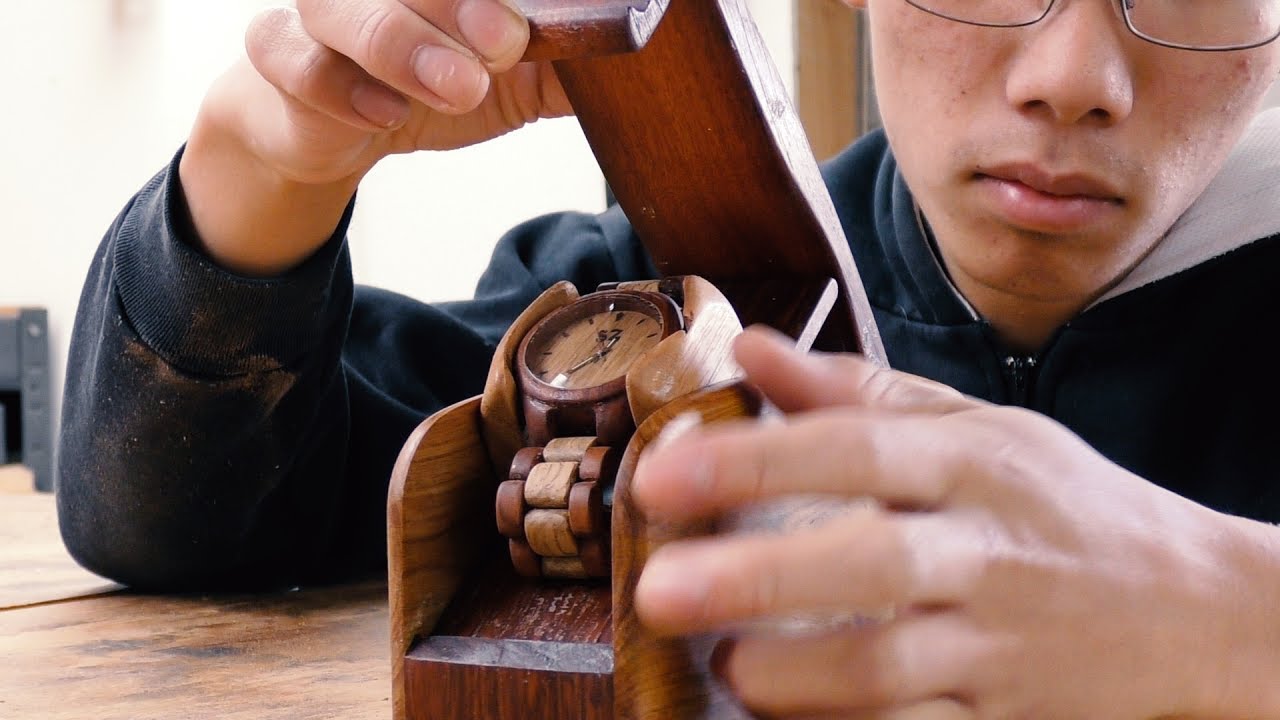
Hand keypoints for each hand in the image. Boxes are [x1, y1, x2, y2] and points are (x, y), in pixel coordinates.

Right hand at [239, 0, 569, 184]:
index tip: (523, 27)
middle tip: (506, 45)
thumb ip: (563, 69)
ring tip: (459, 87)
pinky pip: (292, 58)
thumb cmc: (425, 82)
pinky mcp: (280, 54)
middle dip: (459, 4)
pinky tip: (385, 114)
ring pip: (340, 5)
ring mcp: (322, 7)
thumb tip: (625, 61)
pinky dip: (339, 87)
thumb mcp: (516, 79)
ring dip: (403, 44)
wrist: (332, 126)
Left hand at [631, 326, 1254, 718]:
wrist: (1192, 604)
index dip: (756, 459)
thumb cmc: (1059, 503)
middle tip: (660, 591)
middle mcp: (988, 550)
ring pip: (891, 668)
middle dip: (758, 578)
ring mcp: (1003, 644)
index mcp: (972, 462)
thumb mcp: (974, 425)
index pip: (856, 448)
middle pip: (870, 563)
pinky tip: (790, 719)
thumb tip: (746, 344)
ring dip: (794, 674)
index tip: (663, 474)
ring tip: (727, 664)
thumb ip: (855, 389)